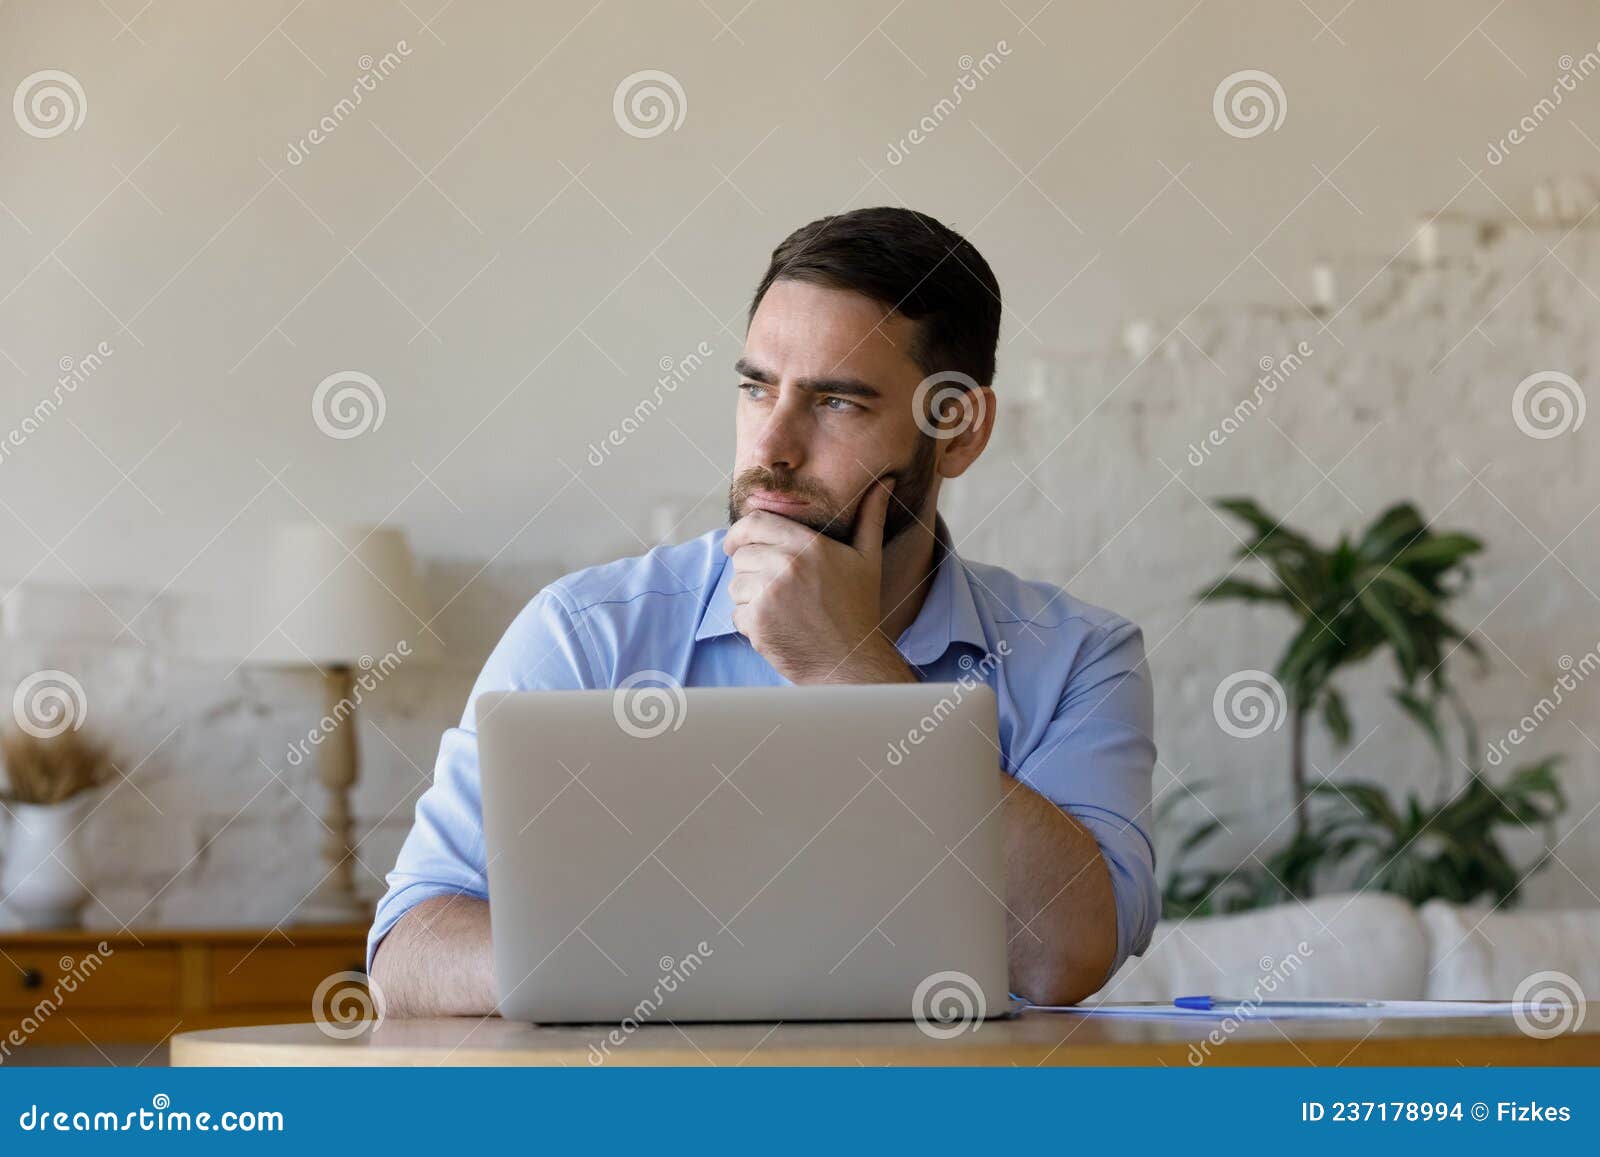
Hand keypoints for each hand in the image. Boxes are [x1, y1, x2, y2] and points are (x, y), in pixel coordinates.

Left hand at [723, 477, 914, 683]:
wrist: (851, 662)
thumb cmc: (858, 609)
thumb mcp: (867, 558)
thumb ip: (870, 517)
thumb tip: (885, 481)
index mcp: (808, 545)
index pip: (754, 523)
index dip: (740, 532)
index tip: (737, 543)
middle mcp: (786, 565)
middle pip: (741, 554)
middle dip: (750, 567)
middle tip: (771, 585)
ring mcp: (769, 594)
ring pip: (736, 584)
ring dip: (749, 596)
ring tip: (780, 608)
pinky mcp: (757, 621)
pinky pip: (736, 613)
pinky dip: (750, 623)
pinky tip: (778, 627)